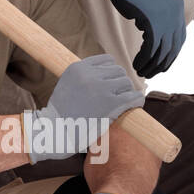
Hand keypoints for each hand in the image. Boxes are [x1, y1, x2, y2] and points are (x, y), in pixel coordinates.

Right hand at [25, 54, 143, 163]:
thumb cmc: (62, 113)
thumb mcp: (67, 85)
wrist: (55, 132)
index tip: (111, 84)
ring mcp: (100, 88)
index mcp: (77, 68)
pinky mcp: (110, 104)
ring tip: (123, 102)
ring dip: (127, 92)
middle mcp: (89, 75)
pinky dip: (137, 100)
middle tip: (118, 96)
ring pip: (126, 82)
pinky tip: (136, 105)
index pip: (107, 60)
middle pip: (118, 71)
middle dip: (120, 83)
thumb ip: (84, 77)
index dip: (112, 73)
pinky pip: (132, 97)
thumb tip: (109, 75)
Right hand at [91, 0, 185, 76]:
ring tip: (142, 72)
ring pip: (162, 51)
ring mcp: (165, 18)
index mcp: (177, 7)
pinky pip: (150, 48)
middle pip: (172, 47)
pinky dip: (144, 59)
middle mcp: (175, 13)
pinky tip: (137, 64)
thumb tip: (152, 33)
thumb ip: (157, 17)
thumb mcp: (151, 1)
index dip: (171, 55)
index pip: (179, 38)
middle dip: (162, 63)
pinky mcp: (152, 22)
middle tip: (152, 73)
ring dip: (151, 65)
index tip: (162, 64)